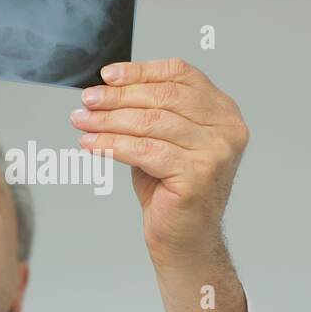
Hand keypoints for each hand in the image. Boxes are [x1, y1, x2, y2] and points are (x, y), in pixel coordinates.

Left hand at [70, 58, 249, 268]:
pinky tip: (93, 145)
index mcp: (223, 111)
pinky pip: (144, 151)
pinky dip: (113, 145)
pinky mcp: (198, 174)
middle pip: (163, 97)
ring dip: (109, 121)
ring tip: (83, 122)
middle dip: (118, 97)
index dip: (140, 71)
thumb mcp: (162, 139)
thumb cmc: (172, 190)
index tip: (108, 76)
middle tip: (88, 101)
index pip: (180, 75)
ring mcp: (216, 151)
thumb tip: (106, 89)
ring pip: (151, 123)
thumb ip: (148, 111)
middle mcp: (227, 128)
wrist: (185, 240)